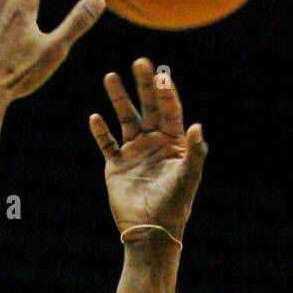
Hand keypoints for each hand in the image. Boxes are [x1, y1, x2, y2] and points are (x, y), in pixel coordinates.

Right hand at [90, 59, 207, 243]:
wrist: (151, 231)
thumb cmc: (174, 205)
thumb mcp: (187, 177)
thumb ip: (194, 152)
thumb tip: (197, 126)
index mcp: (173, 143)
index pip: (170, 111)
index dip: (166, 93)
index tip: (161, 75)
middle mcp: (154, 143)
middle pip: (148, 107)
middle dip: (144, 85)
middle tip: (139, 62)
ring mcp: (134, 152)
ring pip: (125, 119)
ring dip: (118, 99)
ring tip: (110, 76)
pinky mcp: (116, 166)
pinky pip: (106, 143)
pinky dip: (100, 131)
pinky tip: (95, 117)